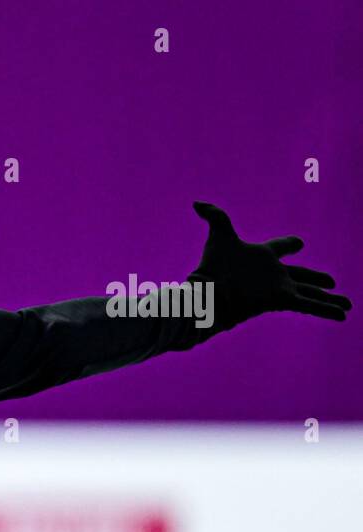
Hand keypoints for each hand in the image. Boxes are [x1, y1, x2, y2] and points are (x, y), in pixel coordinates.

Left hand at [191, 201, 350, 322]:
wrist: (210, 292)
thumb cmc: (214, 266)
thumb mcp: (220, 237)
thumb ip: (214, 216)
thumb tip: (196, 203)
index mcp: (262, 257)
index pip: (279, 248)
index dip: (289, 245)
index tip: (299, 244)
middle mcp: (272, 274)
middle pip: (300, 276)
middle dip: (316, 279)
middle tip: (331, 282)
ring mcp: (278, 288)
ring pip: (310, 293)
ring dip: (329, 299)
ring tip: (347, 305)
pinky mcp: (281, 300)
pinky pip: (309, 305)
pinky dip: (326, 310)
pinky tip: (342, 315)